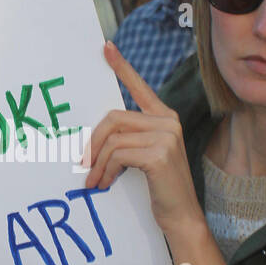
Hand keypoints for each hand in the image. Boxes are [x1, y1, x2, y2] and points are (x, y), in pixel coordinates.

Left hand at [85, 42, 203, 238]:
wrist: (181, 217)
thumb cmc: (160, 189)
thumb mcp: (144, 157)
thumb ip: (129, 139)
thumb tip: (94, 137)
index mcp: (164, 118)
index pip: (140, 87)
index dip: (122, 67)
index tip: (106, 48)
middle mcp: (167, 121)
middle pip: (114, 118)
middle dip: (93, 143)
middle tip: (83, 165)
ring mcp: (166, 136)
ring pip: (113, 138)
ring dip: (97, 163)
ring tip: (94, 181)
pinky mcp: (159, 154)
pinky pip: (118, 155)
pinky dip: (106, 171)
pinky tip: (106, 184)